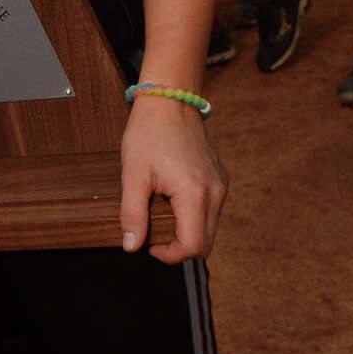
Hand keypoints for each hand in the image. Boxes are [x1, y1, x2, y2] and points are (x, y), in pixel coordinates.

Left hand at [119, 94, 227, 263]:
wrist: (170, 98)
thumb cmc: (149, 131)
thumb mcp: (133, 174)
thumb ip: (132, 214)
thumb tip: (131, 246)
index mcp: (195, 193)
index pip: (193, 246)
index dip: (170, 255)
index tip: (150, 246)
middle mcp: (215, 191)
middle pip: (206, 244)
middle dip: (179, 247)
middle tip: (153, 234)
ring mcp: (221, 184)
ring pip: (210, 228)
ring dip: (188, 231)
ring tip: (160, 213)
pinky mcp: (221, 178)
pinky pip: (212, 210)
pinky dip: (195, 216)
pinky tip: (172, 200)